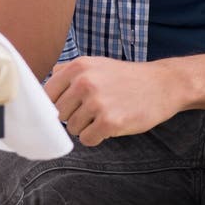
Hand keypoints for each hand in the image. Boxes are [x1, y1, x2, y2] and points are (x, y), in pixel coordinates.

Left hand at [44, 56, 178, 145]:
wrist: (162, 84)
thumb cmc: (125, 77)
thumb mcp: (95, 64)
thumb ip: (67, 73)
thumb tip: (42, 90)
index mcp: (78, 66)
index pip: (47, 94)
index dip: (55, 104)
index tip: (66, 108)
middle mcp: (84, 82)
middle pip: (58, 113)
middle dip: (72, 116)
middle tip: (92, 111)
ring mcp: (97, 102)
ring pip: (72, 128)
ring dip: (85, 127)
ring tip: (103, 116)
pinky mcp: (110, 121)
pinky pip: (87, 140)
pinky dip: (95, 138)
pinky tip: (108, 127)